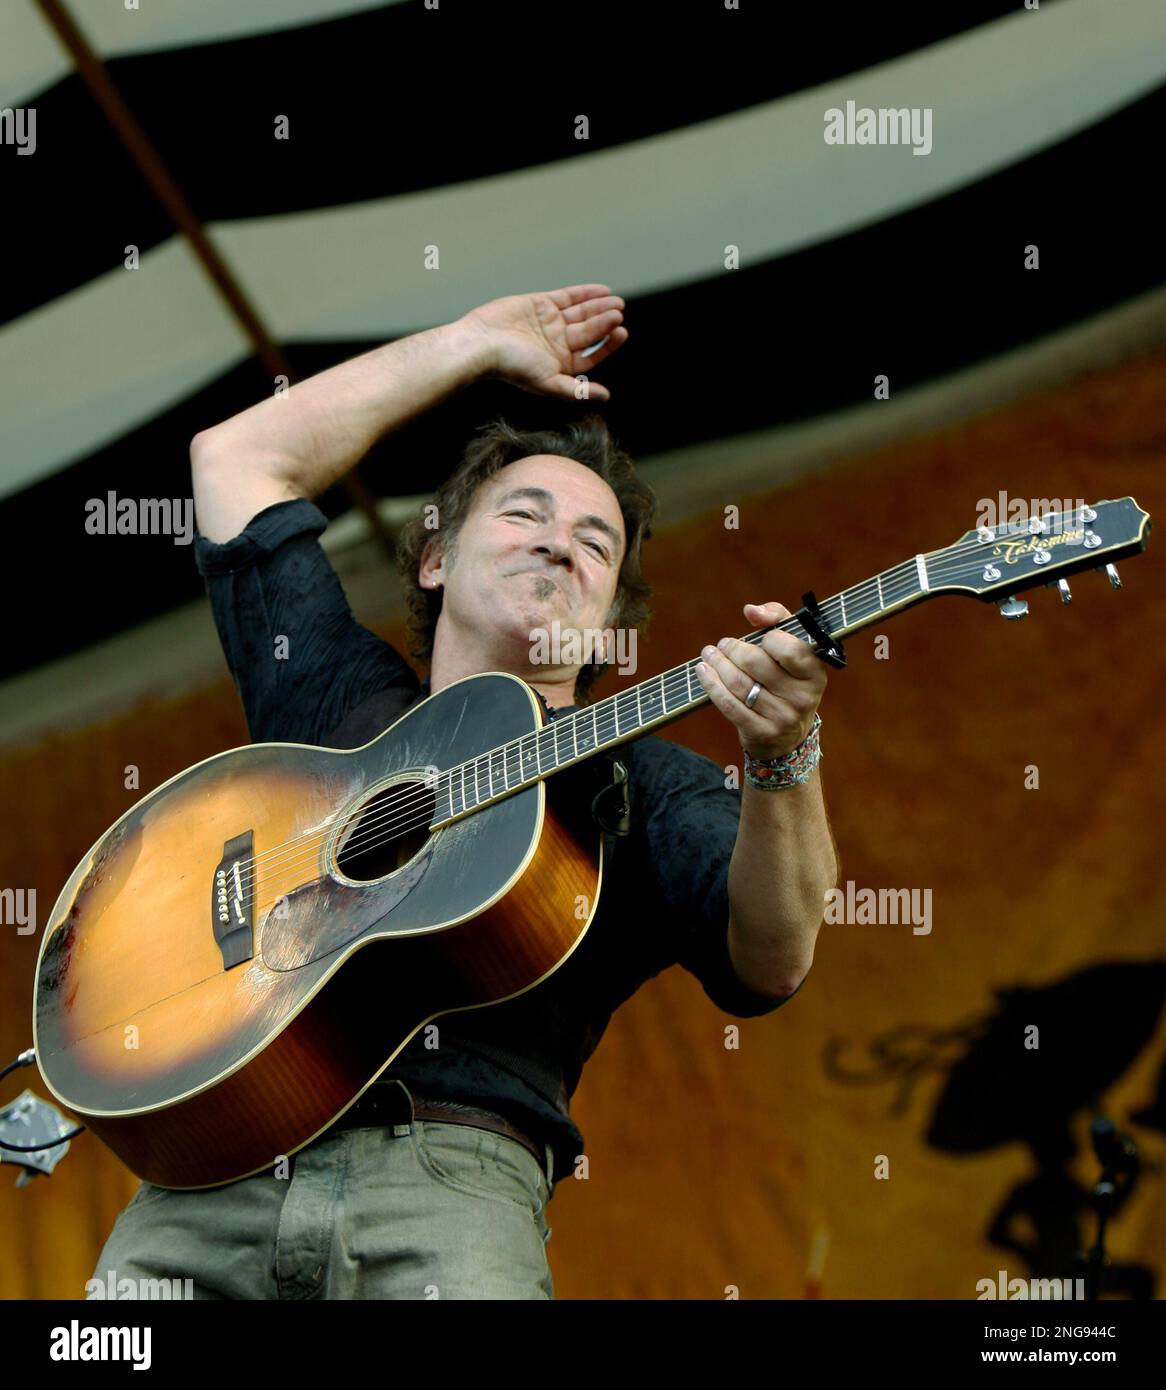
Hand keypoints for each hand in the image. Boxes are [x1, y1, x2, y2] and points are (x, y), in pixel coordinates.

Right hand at [458, 284, 627, 400]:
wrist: (482, 343)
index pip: (591, 354)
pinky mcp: (539, 304)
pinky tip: (602, 291)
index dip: (608, 343)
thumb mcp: (549, 382)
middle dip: (604, 321)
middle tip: (619, 311)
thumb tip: (606, 396)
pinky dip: (584, 294)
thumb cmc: (512, 367)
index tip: (621, 331)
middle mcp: (556, 344)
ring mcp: (549, 323)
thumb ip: (578, 390)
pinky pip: (567, 297)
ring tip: (616, 301)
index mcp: (560, 364)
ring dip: (598, 307)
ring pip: (580, 313)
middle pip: (588, 331)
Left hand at [695, 601, 827, 760]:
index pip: (789, 649)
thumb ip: (777, 620)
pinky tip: (703, 672)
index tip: (758, 638)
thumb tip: (750, 610)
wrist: (789, 737)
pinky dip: (712, 685)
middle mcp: (803, 697)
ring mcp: (783, 717)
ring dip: (718, 664)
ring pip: (739, 683)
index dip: (768, 639)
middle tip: (723, 644)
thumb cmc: (788, 680)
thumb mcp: (793, 649)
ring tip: (709, 654)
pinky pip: (729, 704)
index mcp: (815, 673)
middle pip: (756, 663)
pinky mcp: (762, 732)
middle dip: (733, 649)